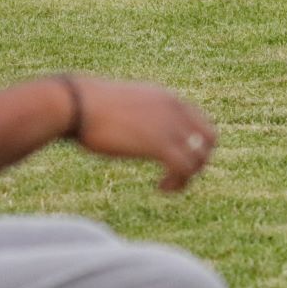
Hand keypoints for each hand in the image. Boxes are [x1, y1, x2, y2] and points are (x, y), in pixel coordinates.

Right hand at [66, 77, 217, 192]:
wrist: (77, 104)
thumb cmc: (91, 108)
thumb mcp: (126, 105)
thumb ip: (142, 116)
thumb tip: (139, 130)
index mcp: (168, 99)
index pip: (202, 122)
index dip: (194, 145)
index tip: (175, 158)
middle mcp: (175, 110)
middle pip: (210, 139)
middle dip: (198, 160)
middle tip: (176, 175)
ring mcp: (169, 126)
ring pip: (199, 157)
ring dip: (187, 176)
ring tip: (166, 185)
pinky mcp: (158, 144)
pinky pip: (184, 168)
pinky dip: (178, 183)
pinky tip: (160, 187)